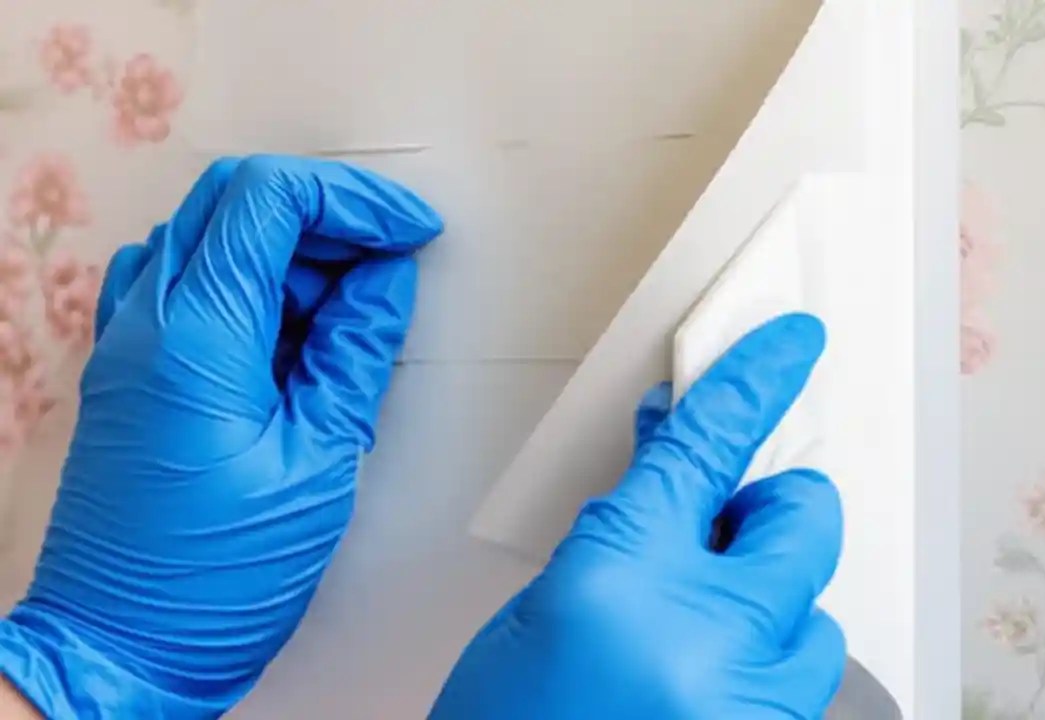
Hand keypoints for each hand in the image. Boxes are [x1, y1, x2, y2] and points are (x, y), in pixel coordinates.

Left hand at [0, 156, 441, 718]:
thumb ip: (354, 352)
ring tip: (345, 314)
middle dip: (326, 216)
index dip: (354, 201)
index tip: (412, 233)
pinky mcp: (128, 373)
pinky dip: (243, 282)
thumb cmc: (216, 573)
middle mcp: (146, 319)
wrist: (122, 648)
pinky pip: (179, 284)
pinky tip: (285, 334)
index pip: (270, 199)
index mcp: (197, 333)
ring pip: (207, 236)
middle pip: (235, 201)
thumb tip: (387, 278)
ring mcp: (127, 343)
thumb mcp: (316, 460)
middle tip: (389, 265)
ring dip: (286, 250)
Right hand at [430, 313, 844, 719]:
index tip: (794, 343)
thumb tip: (672, 459)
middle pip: (808, 517)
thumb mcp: (548, 612)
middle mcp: (704, 636)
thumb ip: (622, 533)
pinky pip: (807, 680)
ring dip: (773, 609)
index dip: (755, 377)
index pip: (707, 445)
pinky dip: (769, 669)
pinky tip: (709, 687)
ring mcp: (753, 705)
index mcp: (620, 578)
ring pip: (818, 611)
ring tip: (702, 643)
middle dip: (774, 512)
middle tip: (728, 531)